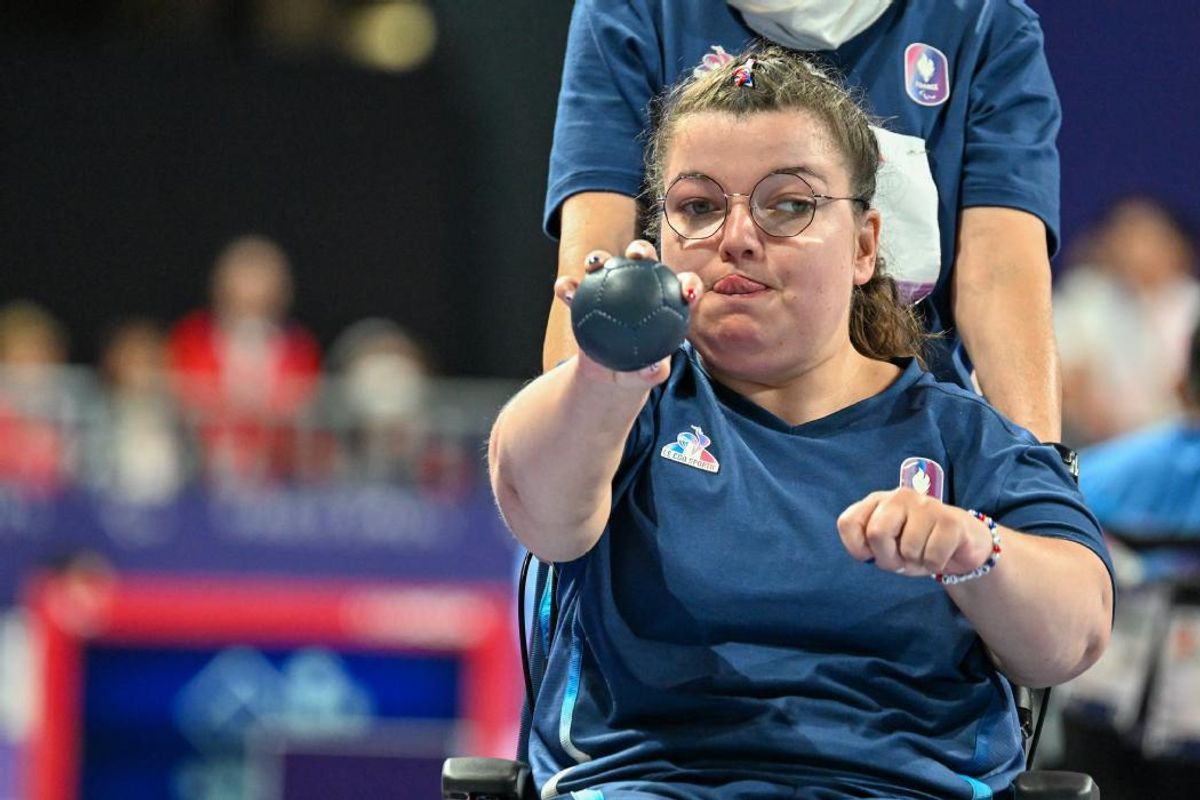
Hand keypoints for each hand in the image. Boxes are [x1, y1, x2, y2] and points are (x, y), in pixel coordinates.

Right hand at [554, 239, 702, 387]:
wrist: (606, 374)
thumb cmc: (635, 372)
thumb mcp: (644, 377)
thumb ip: (652, 373)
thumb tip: (654, 368)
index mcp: (663, 300)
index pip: (680, 285)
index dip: (688, 283)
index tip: (687, 292)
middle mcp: (637, 284)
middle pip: (642, 258)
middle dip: (641, 250)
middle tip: (637, 258)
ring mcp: (608, 286)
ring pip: (605, 263)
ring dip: (599, 257)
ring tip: (594, 264)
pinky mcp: (582, 296)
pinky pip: (572, 287)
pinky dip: (567, 286)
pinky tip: (567, 292)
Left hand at [836, 488, 994, 577]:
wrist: (962, 543)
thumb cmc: (918, 545)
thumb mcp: (888, 548)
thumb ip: (871, 547)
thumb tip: (868, 553)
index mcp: (878, 501)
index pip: (848, 522)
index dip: (856, 547)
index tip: (870, 556)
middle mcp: (900, 496)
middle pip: (876, 533)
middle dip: (888, 558)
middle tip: (902, 561)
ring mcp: (926, 504)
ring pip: (908, 549)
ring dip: (916, 562)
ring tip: (925, 553)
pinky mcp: (951, 520)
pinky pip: (933, 556)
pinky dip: (935, 565)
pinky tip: (941, 554)